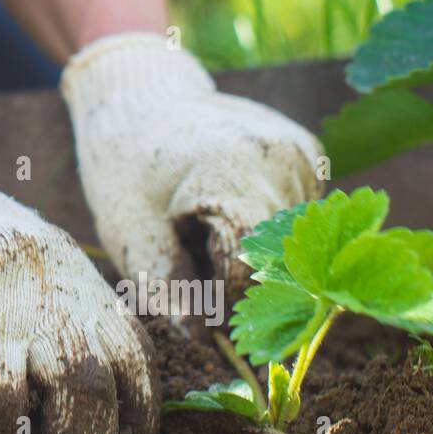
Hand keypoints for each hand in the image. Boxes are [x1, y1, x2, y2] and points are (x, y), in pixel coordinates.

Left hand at [62, 33, 322, 298]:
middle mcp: (283, 158)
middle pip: (276, 260)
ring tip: (200, 216)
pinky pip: (294, 218)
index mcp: (236, 173)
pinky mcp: (309, 153)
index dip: (214, 297)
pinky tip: (224, 200)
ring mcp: (303, 153)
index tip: (183, 287)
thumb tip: (200, 340)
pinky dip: (262, 225)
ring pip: (291, 244)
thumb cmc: (123, 162)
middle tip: (185, 244)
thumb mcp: (127, 227)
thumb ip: (165, 285)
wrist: (137, 94)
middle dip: (232, 274)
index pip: (248, 274)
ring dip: (250, 250)